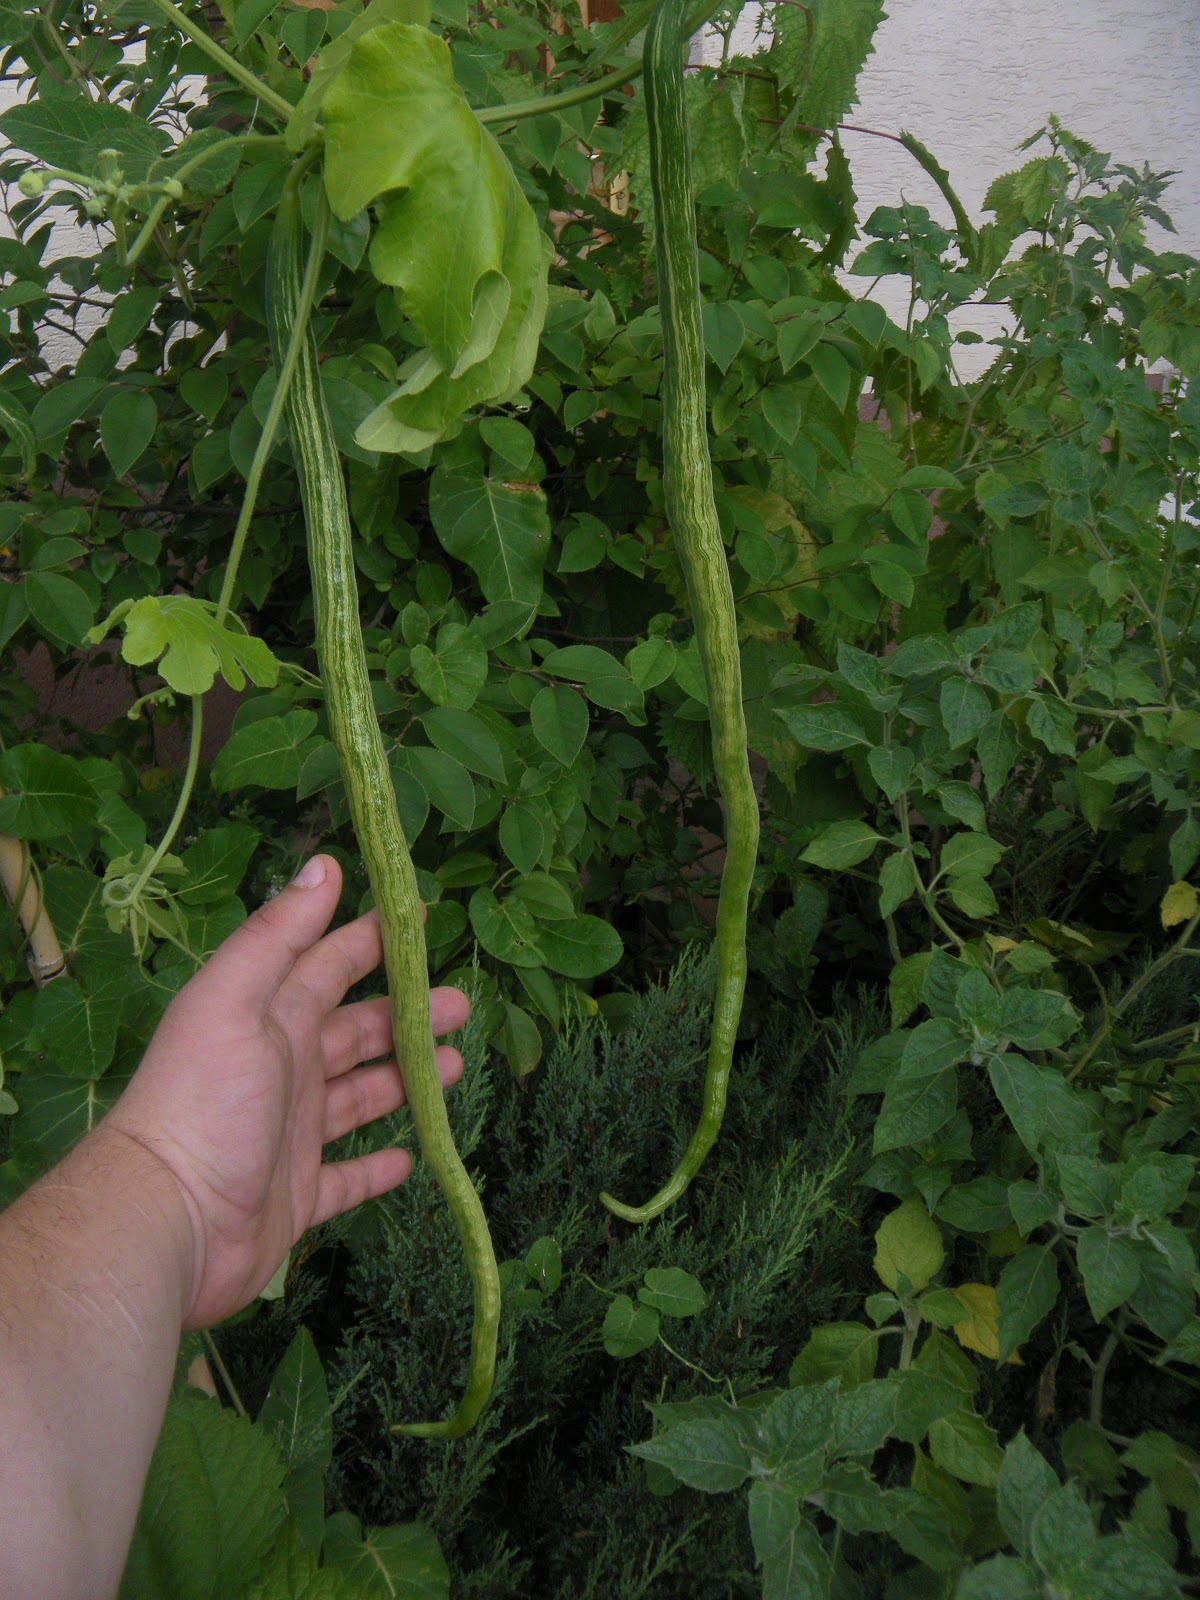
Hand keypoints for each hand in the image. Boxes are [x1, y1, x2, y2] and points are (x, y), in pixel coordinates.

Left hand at [106, 854, 467, 1329]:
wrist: (168, 1220)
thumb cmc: (205, 1102)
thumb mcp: (234, 1000)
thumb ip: (277, 935)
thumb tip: (324, 863)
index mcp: (269, 1019)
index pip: (328, 965)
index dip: (371, 940)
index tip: (422, 919)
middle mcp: (282, 1070)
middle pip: (355, 1030)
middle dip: (407, 1013)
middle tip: (461, 1005)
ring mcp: (291, 1135)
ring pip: (360, 1096)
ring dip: (406, 1079)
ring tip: (454, 1067)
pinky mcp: (297, 1196)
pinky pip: (348, 1177)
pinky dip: (379, 1165)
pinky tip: (412, 1156)